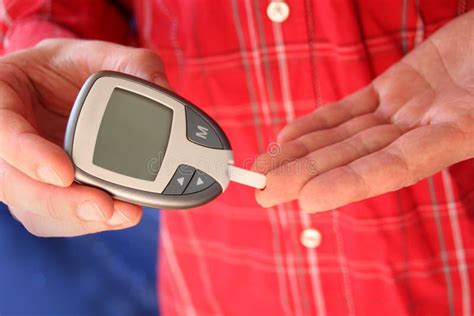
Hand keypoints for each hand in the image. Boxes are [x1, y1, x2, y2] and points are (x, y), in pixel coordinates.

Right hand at [0, 39, 167, 235]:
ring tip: (123, 215)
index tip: (64, 172)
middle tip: (104, 207)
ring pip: (37, 210)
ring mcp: (24, 172)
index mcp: (4, 96)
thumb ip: (134, 67)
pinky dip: (87, 223)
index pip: (1, 131)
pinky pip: (59, 219)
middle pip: (15, 184)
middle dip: (61, 202)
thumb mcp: (105, 56)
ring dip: (79, 219)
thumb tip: (166, 92)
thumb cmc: (77, 69)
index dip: (28, 155)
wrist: (69, 88)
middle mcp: (7, 140)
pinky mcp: (47, 193)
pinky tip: (118, 216)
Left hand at [255, 11, 473, 211]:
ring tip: (264, 169)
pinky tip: (288, 136)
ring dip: (301, 152)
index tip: (307, 200)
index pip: (393, 168)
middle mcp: (423, 130)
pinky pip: (349, 109)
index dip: (350, 184)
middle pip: (355, 157)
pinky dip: (319, 123)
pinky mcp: (396, 86)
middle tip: (263, 191)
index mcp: (457, 135)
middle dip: (306, 174)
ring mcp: (406, 108)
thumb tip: (421, 148)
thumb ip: (472, 125)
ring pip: (344, 136)